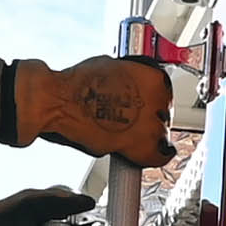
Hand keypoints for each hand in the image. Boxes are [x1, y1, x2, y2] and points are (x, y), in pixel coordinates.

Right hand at [9, 55, 176, 166]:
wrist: (60, 101)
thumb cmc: (77, 85)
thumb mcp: (111, 68)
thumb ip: (127, 79)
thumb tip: (127, 84)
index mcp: (152, 76)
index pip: (166, 91)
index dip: (156, 102)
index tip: (150, 106)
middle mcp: (156, 99)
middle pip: (164, 115)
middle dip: (152, 119)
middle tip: (134, 122)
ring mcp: (151, 123)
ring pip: (162, 135)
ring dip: (151, 138)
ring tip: (131, 136)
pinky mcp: (140, 145)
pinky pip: (157, 156)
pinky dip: (151, 157)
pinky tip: (145, 155)